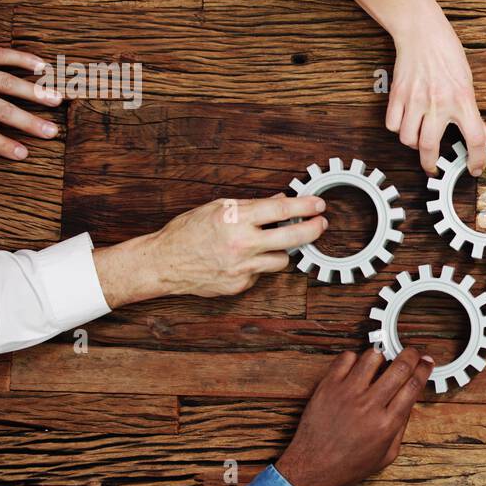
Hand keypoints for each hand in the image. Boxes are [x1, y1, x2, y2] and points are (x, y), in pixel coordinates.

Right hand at [92, 195, 326, 307]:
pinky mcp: (240, 285)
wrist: (164, 263)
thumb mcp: (218, 209)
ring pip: (282, 260)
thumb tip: (279, 201)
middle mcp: (242, 244)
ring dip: (280, 251)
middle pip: (293, 238)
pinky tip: (241, 260)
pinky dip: (258, 265)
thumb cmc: (187, 232)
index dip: (305, 207)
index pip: (281, 210)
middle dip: (313, 230)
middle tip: (321, 224)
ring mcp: (243, 268)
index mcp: (236, 220)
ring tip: (268, 243)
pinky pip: (261, 273)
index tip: (318, 205)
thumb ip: (251, 207)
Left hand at [276, 347, 432, 485]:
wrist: (313, 467)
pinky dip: (355, 358)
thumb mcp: (387, 455)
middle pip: (399, 367)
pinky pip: (346, 358)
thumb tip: (410, 401)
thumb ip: (401, 427)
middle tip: (411, 353)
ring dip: (382, 355)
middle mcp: (369, 406)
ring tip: (382, 361)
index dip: (424, 369)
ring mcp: (347, 394)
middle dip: (411, 354)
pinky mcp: (328, 387)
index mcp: (387, 423)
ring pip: (373, 357)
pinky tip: (357, 367)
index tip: (426, 363)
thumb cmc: (348, 464)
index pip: (413, 385)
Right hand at [385, 4, 485, 175]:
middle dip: (431, 165)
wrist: (422, 32)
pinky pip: (392, 125)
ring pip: (408, 139)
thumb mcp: (468, 83)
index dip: (477, 159)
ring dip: (414, 145)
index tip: (474, 168)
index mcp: (462, 100)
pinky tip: (406, 123)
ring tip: (420, 139)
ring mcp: (415, 99)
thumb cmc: (447, 54)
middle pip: (429, 147)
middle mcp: (438, 102)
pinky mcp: (397, 95)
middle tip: (434, 168)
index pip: (474, 138)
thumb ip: (475, 114)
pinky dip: (398, 129)